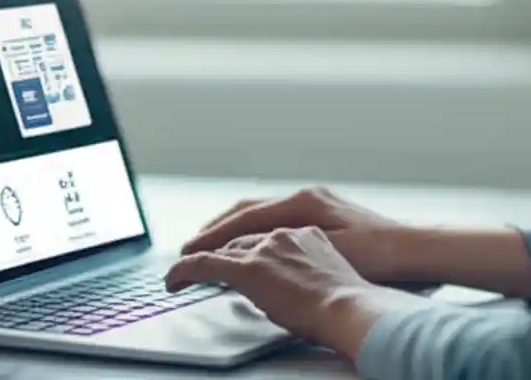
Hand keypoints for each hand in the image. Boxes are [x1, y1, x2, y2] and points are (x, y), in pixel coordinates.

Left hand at [166, 226, 424, 357]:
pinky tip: (175, 278)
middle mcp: (285, 229)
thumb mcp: (336, 266)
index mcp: (310, 225)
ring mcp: (267, 246)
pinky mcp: (251, 267)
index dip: (246, 234)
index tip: (235, 242)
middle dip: (219, 241)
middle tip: (200, 251)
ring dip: (202, 254)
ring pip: (225, 246)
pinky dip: (187, 269)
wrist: (355, 306)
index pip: (268, 226)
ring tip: (184, 265)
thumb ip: (313, 263)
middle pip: (242, 232)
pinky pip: (208, 264)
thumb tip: (301, 279)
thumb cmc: (355, 297)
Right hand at [181, 187, 407, 282]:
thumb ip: (285, 247)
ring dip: (234, 226)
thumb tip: (248, 249)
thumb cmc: (378, 254)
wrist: (415, 249)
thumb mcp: (327, 251)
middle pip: (248, 208)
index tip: (190, 249)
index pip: (246, 216)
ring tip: (211, 243)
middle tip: (190, 245)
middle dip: (216, 226)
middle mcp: (305, 196)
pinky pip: (276, 216)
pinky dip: (255, 228)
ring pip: (261, 210)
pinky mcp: (323, 213)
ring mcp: (315, 202)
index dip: (215, 235)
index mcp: (302, 202)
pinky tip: (249, 242)